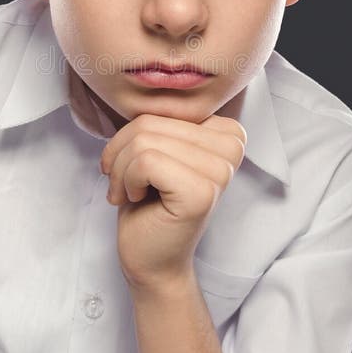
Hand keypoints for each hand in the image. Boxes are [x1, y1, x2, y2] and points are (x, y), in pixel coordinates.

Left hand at [99, 113, 246, 290]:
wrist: (150, 261)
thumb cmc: (149, 206)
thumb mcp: (157, 150)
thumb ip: (161, 122)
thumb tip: (143, 91)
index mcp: (225, 133)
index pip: (164, 107)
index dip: (136, 133)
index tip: (136, 165)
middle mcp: (230, 149)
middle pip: (150, 122)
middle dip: (121, 153)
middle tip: (125, 183)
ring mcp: (219, 172)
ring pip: (143, 140)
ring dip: (121, 170)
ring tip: (129, 192)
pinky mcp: (201, 192)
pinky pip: (145, 160)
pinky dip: (127, 180)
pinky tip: (137, 200)